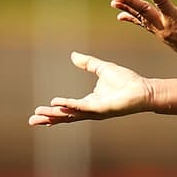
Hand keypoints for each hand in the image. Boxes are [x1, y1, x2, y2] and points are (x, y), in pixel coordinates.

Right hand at [28, 51, 153, 125]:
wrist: (144, 88)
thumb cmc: (127, 81)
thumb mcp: (103, 68)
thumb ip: (88, 63)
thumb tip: (73, 55)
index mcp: (89, 102)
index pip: (67, 109)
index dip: (53, 111)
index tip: (38, 113)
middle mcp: (90, 109)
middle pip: (66, 116)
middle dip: (49, 119)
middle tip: (32, 121)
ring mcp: (96, 111)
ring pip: (71, 115)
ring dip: (55, 115)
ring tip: (40, 117)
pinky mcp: (103, 108)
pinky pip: (83, 107)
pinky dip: (70, 106)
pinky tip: (58, 104)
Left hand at [112, 0, 176, 63]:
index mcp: (176, 18)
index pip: (164, 5)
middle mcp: (165, 25)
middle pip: (145, 13)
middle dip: (130, 4)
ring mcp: (160, 31)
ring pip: (140, 19)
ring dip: (127, 9)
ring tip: (114, 2)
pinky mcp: (158, 33)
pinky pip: (142, 24)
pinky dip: (132, 19)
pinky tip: (121, 15)